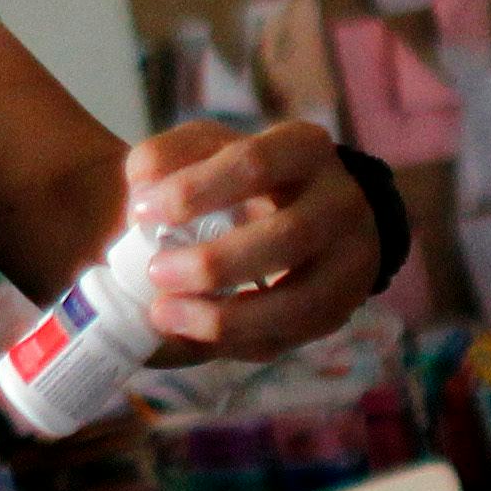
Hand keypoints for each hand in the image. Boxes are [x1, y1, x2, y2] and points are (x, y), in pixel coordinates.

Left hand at [125, 119, 381, 359]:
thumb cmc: (246, 179)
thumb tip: (142, 186)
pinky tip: (192, 332)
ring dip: (224, 316)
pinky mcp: (337, 312)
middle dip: (214, 263)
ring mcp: (349, 262)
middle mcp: (340, 202)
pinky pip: (287, 339)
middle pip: (288, 236)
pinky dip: (233, 342)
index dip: (194, 190)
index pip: (255, 163)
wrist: (316, 215)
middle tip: (155, 272)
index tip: (141, 212)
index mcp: (305, 148)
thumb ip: (168, 156)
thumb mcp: (208, 148)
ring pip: (297, 302)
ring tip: (164, 314)